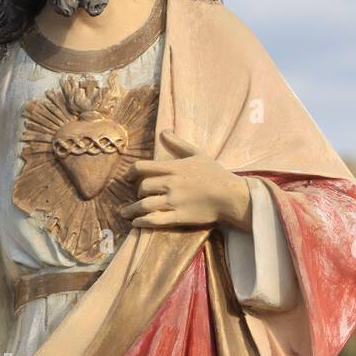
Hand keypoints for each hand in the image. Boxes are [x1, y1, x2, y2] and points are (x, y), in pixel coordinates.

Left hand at [120, 130, 252, 232]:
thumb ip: (178, 144)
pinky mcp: (178, 217)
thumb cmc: (215, 174)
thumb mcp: (197, 154)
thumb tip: (163, 132)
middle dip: (137, 192)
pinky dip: (142, 222)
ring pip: (144, 205)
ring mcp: (173, 202)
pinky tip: (136, 223)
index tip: (128, 177)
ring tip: (125, 213)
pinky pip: (154, 220)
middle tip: (138, 195)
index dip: (131, 172)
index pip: (143, 167)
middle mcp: (170, 184)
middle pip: (142, 187)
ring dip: (131, 210)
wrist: (230, 196)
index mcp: (174, 168)